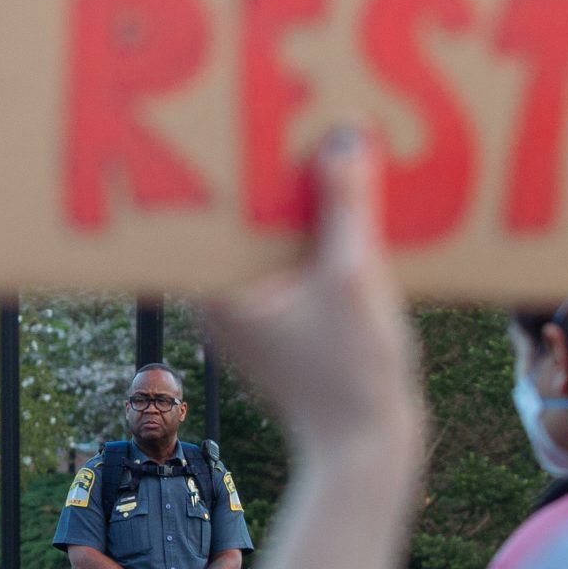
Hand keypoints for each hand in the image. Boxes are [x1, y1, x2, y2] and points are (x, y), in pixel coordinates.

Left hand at [205, 126, 421, 455]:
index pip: (200, 208)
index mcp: (215, 288)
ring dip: (295, 203)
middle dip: (263, 174)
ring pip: (267, 238)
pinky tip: (348, 204)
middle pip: (235, 217)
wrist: (367, 452)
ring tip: (320, 147)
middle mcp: (220, 297)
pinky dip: (314, 234)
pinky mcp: (282, 321)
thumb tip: (341, 134)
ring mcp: (250, 311)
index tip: (229, 115)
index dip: (216, 162)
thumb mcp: (352, 278)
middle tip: (283, 116)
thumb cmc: (352, 375)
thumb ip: (346, 205)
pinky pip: (291, 260)